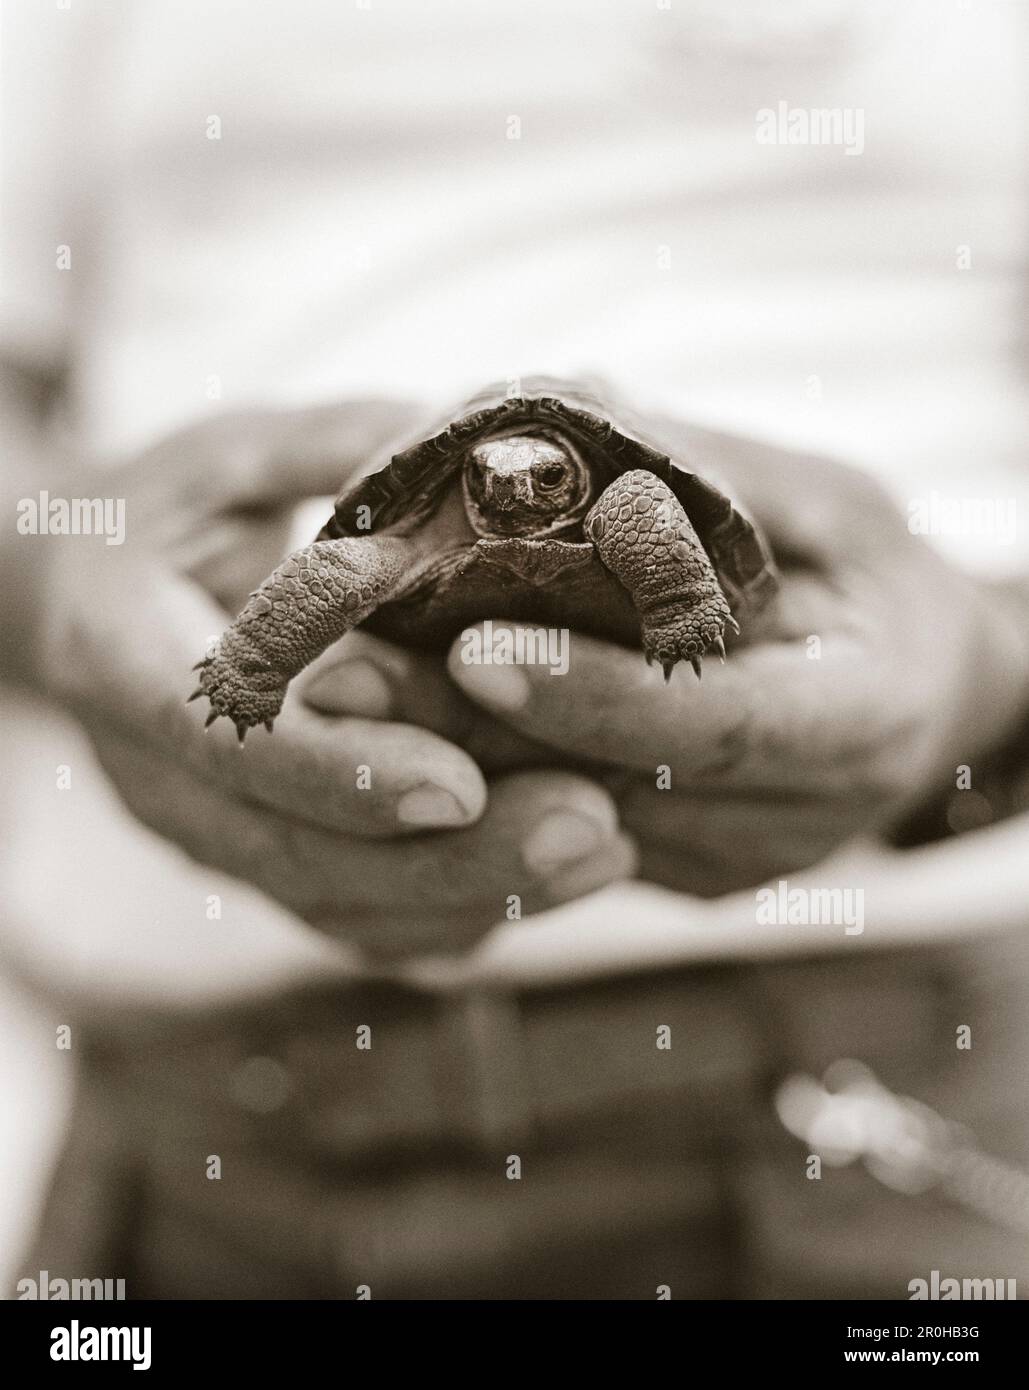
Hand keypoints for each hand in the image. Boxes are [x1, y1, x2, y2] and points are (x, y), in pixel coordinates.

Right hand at [36, 403, 634, 956]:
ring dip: (474, 893)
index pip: (224, 737)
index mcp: (119, 656)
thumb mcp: (224, 456)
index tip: (461, 781)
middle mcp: (155, 776)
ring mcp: (207, 836)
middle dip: (448, 856)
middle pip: (297, 854)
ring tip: (606, 851)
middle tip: (590, 826)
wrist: (84, 606)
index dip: (339, 767)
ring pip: (337, 906)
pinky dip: (459, 911)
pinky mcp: (259, 864)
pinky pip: (356, 921)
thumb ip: (334, 445)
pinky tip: (562, 879)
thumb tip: (487, 424)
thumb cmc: (165, 514)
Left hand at [307, 423, 1028, 896]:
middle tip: (340, 678)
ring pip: (563, 824)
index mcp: (858, 725)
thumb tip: (570, 405)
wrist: (921, 691)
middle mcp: (791, 820)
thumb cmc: (875, 578)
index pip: (714, 725)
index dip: (595, 692)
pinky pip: (559, 829)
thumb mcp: (831, 503)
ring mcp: (726, 861)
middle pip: (610, 789)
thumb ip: (713, 471)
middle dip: (466, 735)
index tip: (474, 645)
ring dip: (444, 760)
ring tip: (336, 689)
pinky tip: (387, 720)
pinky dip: (474, 773)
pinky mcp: (675, 869)